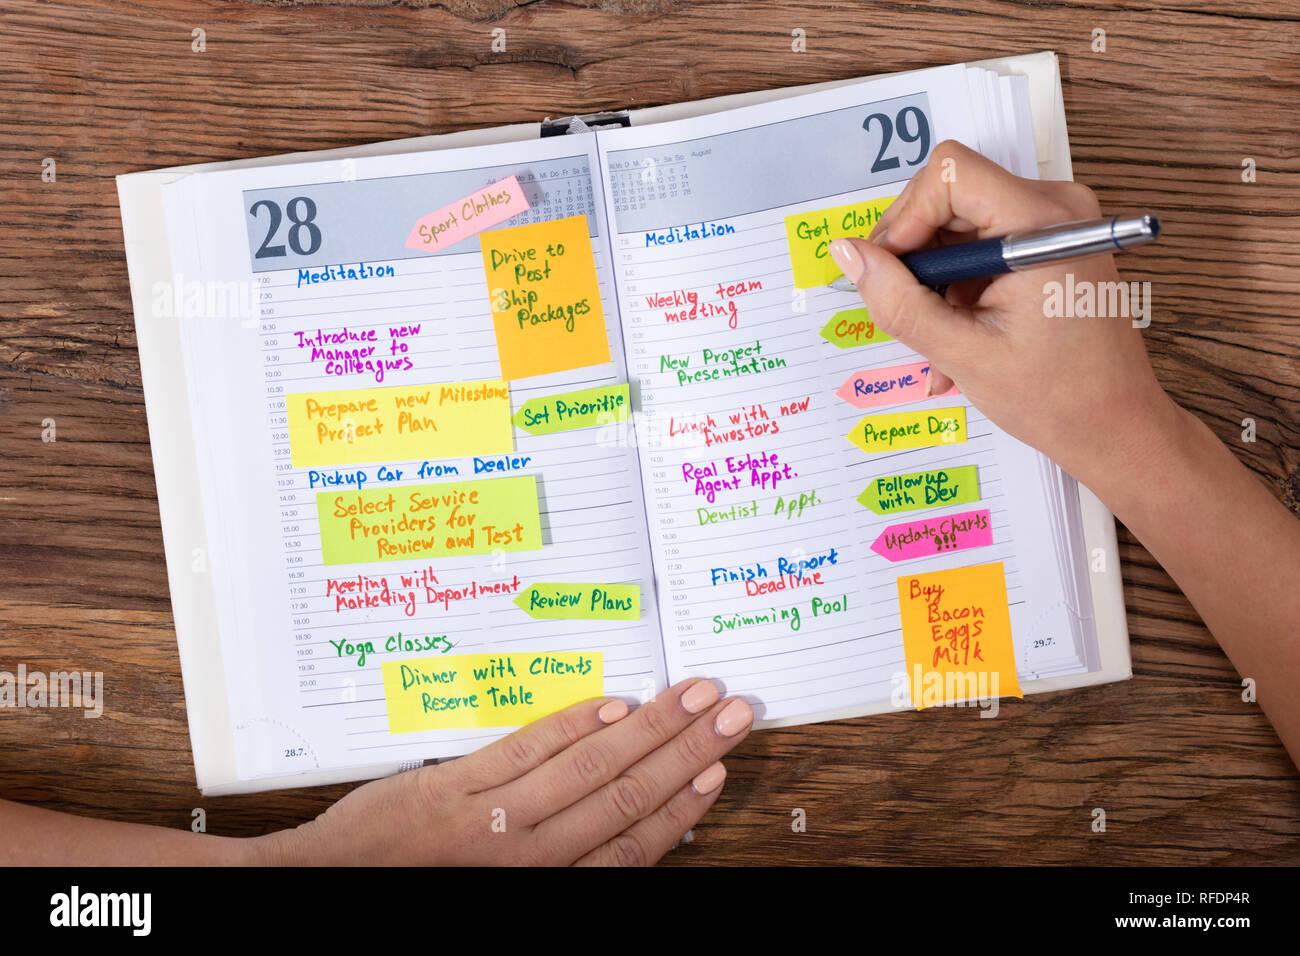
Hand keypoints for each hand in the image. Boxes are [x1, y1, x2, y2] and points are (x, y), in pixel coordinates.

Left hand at [256, 678, 752, 865]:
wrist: (328, 890)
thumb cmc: (419, 889)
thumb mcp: (499, 887)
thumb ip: (554, 855)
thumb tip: (615, 813)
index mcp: (542, 882)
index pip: (631, 844)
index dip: (682, 803)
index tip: (718, 768)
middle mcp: (528, 857)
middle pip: (626, 797)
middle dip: (685, 751)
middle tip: (729, 712)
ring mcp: (492, 818)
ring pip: (589, 768)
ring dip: (648, 728)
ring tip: (691, 696)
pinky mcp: (453, 786)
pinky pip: (527, 749)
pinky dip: (574, 723)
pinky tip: (612, 703)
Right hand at [828, 140, 1179, 485]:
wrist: (1115, 427)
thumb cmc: (1059, 397)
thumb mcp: (961, 351)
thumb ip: (898, 300)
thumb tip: (849, 255)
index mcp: (1043, 223)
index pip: (949, 173)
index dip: (906, 218)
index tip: (891, 271)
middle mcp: (1055, 208)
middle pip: (949, 195)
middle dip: (914, 253)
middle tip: (903, 308)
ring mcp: (1053, 225)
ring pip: (956, 226)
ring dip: (932, 281)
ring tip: (934, 341)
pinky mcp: (1048, 244)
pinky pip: (978, 247)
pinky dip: (955, 289)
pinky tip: (954, 337)